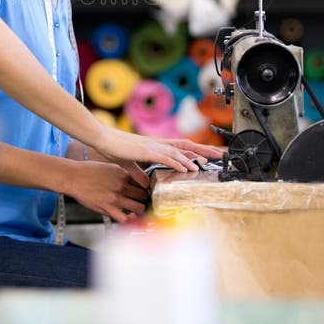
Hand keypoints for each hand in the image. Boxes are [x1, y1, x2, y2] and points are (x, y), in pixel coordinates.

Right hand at [67, 161, 149, 223]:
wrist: (73, 177)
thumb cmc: (89, 171)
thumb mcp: (110, 167)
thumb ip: (123, 174)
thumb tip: (133, 180)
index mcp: (123, 174)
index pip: (143, 183)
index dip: (146, 188)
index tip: (146, 192)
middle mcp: (121, 185)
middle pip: (144, 195)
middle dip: (145, 199)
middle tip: (144, 202)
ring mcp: (115, 197)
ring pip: (139, 207)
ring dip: (140, 210)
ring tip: (137, 210)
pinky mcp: (107, 208)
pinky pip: (125, 218)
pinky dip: (129, 220)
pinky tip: (129, 217)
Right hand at [95, 126, 223, 172]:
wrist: (103, 140)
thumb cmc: (115, 149)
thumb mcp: (130, 164)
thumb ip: (139, 173)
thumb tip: (147, 183)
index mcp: (156, 145)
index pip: (181, 146)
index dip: (196, 151)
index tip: (209, 155)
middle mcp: (158, 143)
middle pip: (186, 146)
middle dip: (203, 150)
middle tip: (219, 155)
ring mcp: (153, 146)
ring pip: (178, 152)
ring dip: (192, 158)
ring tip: (205, 165)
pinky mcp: (146, 151)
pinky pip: (165, 157)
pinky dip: (176, 162)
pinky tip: (185, 168)